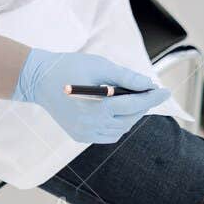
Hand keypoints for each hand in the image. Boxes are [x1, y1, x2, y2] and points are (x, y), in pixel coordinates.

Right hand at [15, 49, 165, 144]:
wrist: (38, 80)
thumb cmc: (69, 67)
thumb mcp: (100, 66)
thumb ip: (126, 77)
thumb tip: (148, 85)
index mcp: (97, 109)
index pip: (133, 106)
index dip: (152, 98)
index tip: (165, 91)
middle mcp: (91, 127)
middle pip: (129, 120)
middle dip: (142, 106)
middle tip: (149, 91)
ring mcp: (85, 135)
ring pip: (120, 130)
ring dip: (130, 116)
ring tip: (133, 99)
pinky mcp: (80, 137)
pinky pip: (108, 135)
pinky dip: (117, 124)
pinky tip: (117, 110)